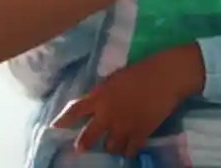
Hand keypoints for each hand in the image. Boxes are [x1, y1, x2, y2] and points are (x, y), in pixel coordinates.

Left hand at [51, 43, 205, 156]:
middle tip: (80, 148)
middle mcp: (107, 114)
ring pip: (110, 147)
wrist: (166, 76)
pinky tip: (130, 148)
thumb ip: (104, 93)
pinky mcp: (140, 134)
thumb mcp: (115, 79)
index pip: (75, 110)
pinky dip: (129, 150)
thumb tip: (97, 103)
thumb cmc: (141, 70)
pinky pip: (129, 151)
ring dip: (111, 146)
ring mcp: (123, 126)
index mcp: (100, 96)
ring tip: (115, 143)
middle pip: (88, 136)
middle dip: (83, 144)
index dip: (63, 119)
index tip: (54, 127)